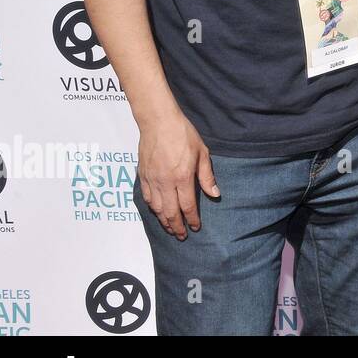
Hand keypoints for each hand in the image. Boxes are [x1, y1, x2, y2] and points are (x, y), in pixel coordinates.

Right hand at [137, 110, 218, 240]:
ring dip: (164, 221)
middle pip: (170, 212)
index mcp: (182, 177)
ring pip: (156, 208)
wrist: (158, 122)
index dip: (192, 219)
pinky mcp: (143, 176)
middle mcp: (165, 182)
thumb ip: (207, 176)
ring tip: (170, 228)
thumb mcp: (202, 153)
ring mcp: (152, 180)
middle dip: (177, 226)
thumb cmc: (183, 134)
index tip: (195, 228)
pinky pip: (147, 198)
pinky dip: (152, 208)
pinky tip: (157, 212)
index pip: (187, 206)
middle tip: (182, 235)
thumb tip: (215, 194)